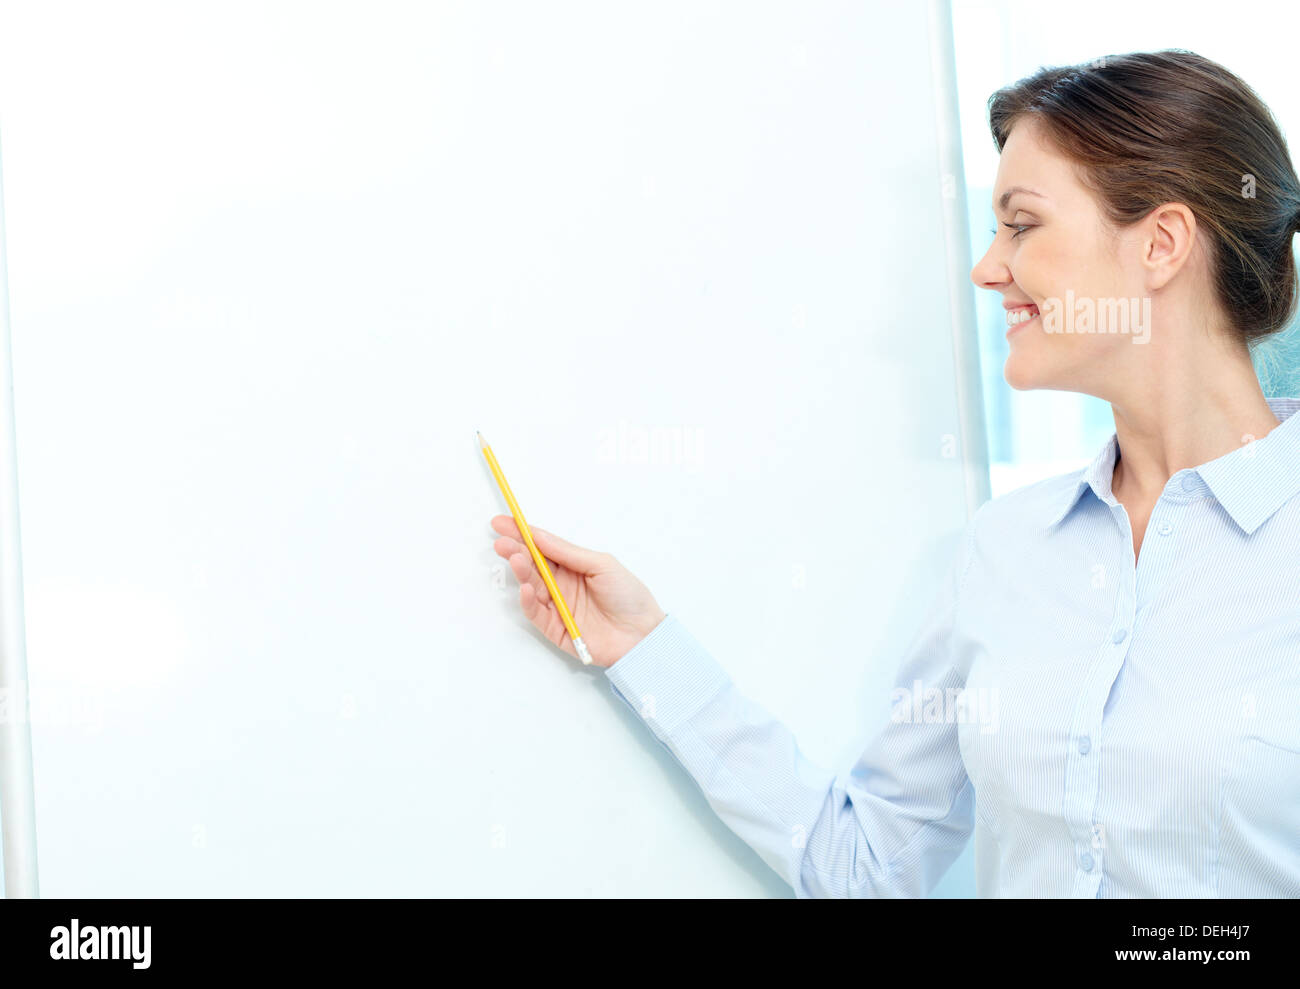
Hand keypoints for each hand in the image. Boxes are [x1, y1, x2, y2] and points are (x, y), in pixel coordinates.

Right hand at [489, 516, 666, 668]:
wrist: (642, 634)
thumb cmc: (628, 596)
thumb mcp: (601, 565)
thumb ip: (569, 553)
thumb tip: (540, 536)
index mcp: (573, 566)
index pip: (542, 547)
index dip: (522, 534)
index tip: (503, 522)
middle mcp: (561, 584)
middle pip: (532, 565)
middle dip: (515, 550)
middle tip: (502, 541)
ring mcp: (557, 606)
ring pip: (531, 586)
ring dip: (521, 572)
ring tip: (515, 558)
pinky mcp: (555, 629)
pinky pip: (536, 613)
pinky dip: (528, 601)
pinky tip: (526, 588)